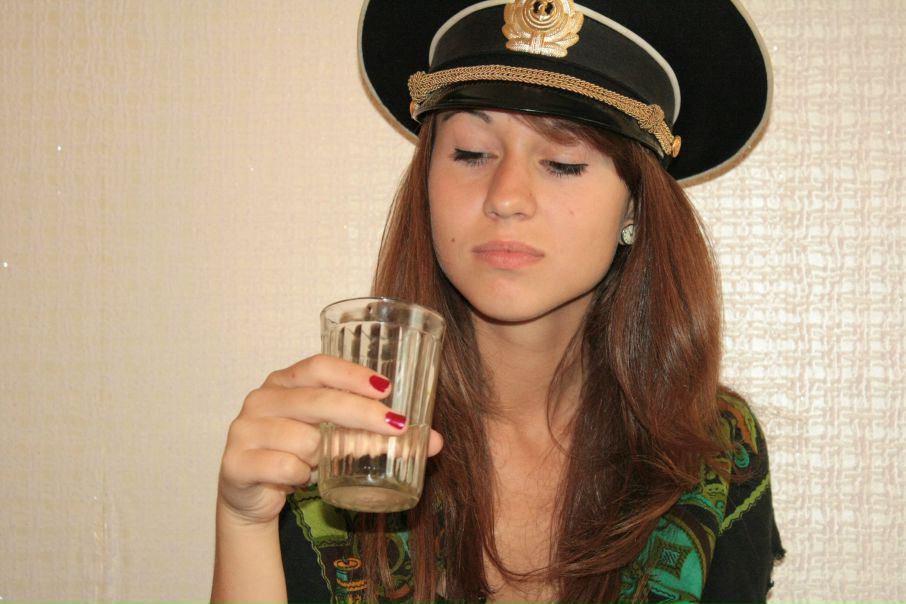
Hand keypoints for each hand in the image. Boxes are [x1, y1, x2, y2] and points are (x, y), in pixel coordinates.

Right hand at [216, 354, 443, 525]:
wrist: (251, 497)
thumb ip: (378, 435)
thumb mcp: (336, 440)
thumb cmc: (299, 457)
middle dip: (363, 413)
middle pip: (318, 399)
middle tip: (397, 426)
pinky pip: (284, 467)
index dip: (352, 374)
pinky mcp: (235, 462)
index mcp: (285, 381)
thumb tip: (436, 443)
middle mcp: (262, 398)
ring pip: (304, 439)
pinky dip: (300, 476)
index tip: (386, 388)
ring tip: (321, 463)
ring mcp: (245, 428)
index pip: (319, 366)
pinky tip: (299, 479)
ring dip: (324, 455)